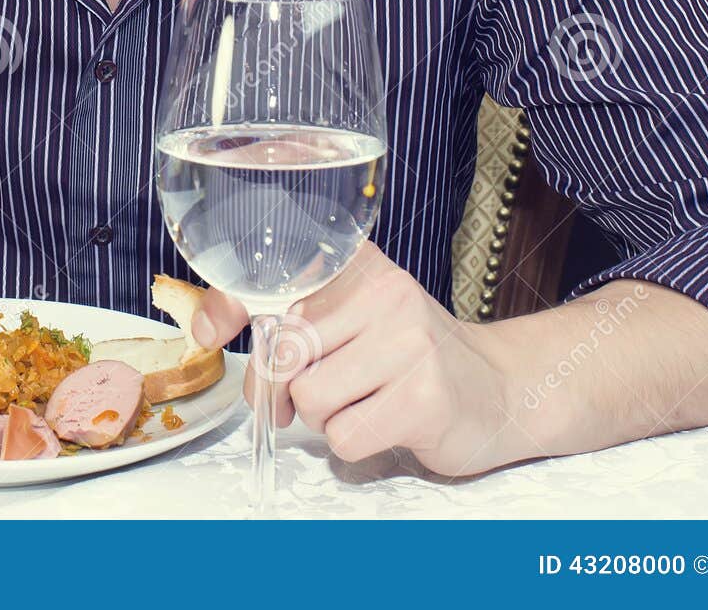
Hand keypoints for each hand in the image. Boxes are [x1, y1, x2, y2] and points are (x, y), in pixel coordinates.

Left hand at [190, 242, 518, 474]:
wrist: (498, 389)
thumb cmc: (409, 356)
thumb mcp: (355, 316)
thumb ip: (293, 316)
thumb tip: (210, 330)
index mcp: (360, 264)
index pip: (276, 277)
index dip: (228, 305)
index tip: (208, 332)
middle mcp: (385, 293)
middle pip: (283, 351)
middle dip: (277, 388)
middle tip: (293, 400)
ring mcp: (409, 344)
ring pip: (309, 398)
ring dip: (322, 418)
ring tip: (360, 403)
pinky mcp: (424, 399)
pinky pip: (343, 436)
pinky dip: (351, 443)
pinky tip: (384, 422)